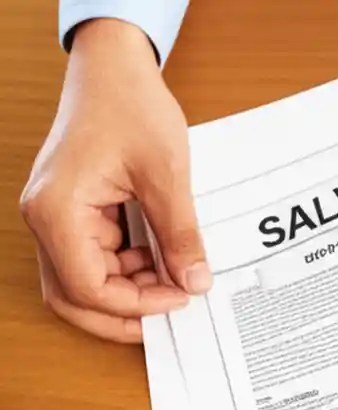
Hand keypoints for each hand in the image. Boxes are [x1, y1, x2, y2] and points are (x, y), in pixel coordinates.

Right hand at [20, 18, 208, 342]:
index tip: (181, 298)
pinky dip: (127, 270)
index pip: (87, 287)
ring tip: (174, 284)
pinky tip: (163, 262)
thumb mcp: (167, 174)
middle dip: (122, 314)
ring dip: (127, 292)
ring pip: (82, 281)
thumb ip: (180, 233)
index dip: (135, 305)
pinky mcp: (73, 212)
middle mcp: (45, 217)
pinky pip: (94, 258)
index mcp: (57, 209)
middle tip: (172, 315)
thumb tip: (195, 281)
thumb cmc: (131, 106)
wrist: (114, 68)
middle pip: (73, 296)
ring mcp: (56, 216)